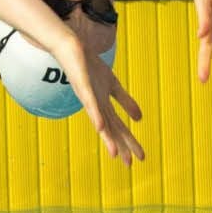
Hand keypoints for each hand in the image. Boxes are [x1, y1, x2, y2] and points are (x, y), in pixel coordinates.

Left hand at [58, 41, 144, 164]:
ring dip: (107, 138)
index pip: (118, 127)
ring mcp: (88, 97)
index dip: (129, 142)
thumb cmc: (89, 67)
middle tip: (131, 165)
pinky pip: (89, 102)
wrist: (71, 47)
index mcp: (103, 106)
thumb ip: (125, 101)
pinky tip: (100, 127)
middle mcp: (95, 105)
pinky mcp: (82, 85)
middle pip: (111, 129)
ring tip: (114, 154)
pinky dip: (95, 115)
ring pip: (99, 120)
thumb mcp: (112, 85)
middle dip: (121, 146)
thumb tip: (140, 119)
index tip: (140, 158)